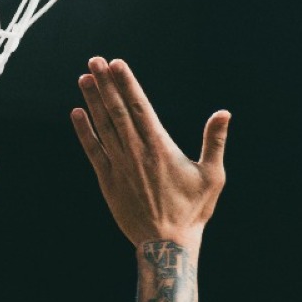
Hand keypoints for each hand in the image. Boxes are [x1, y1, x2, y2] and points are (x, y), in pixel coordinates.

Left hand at [70, 57, 229, 246]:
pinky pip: (92, 149)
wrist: (166, 242)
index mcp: (160, 148)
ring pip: (102, 125)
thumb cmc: (193, 209)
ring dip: (93, 101)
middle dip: (106, 84)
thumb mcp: (212, 175)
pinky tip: (77, 113)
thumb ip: (214, 141)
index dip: (127, 84)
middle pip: (117, 110)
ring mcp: (118, 165)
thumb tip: (224, 112)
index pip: (140, 107)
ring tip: (85, 77)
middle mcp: (135, 152)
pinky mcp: (107, 179)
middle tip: (96, 60)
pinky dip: (84, 131)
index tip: (117, 64)